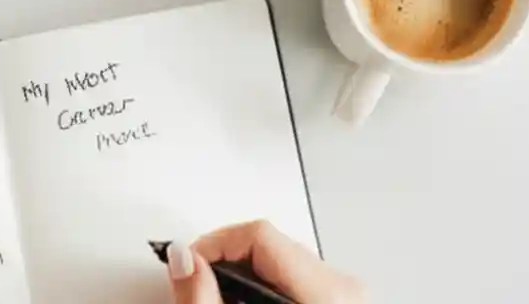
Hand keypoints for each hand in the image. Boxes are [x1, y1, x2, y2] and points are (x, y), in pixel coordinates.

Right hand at [168, 220, 365, 303]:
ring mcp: (344, 293)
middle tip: (200, 287)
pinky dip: (264, 285)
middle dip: (225, 262)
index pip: (258, 233)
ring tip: (224, 300)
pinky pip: (293, 274)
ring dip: (243, 275)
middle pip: (266, 243)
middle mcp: (343, 288)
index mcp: (326, 292)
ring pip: (278, 258)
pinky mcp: (338, 299)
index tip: (188, 265)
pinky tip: (249, 303)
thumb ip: (205, 296)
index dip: (213, 244)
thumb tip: (184, 259)